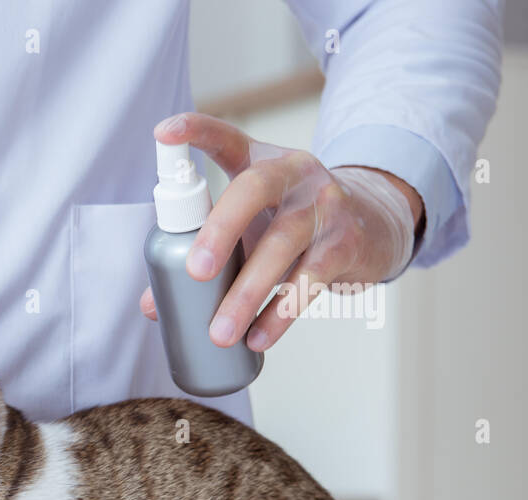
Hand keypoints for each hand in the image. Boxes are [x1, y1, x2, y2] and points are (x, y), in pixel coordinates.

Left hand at [139, 112, 422, 351]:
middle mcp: (295, 174)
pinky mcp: (345, 244)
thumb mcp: (251, 222)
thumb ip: (203, 251)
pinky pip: (310, 282)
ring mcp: (324, 207)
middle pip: (254, 190)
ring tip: (220, 333)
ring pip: (282, 245)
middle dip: (220, 230)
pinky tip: (258, 339)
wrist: (373, 225)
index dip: (195, 131)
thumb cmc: (291, 221)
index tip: (163, 133)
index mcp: (262, 162)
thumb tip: (153, 305)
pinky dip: (280, 314)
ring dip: (247, 294)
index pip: (226, 138)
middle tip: (193, 273)